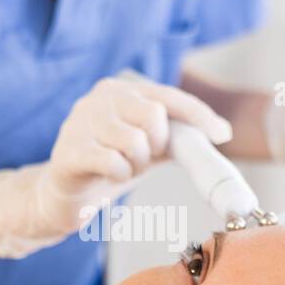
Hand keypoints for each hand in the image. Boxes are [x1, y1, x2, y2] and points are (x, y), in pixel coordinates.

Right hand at [0, 76, 230, 258]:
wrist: (61, 195)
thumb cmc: (109, 166)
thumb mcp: (146, 146)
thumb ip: (175, 135)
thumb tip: (220, 132)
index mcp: (120, 89)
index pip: (168, 96)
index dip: (199, 115)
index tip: (222, 134)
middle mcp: (99, 98)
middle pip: (153, 114)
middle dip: (158, 145)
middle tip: (143, 159)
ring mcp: (79, 122)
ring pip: (133, 141)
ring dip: (136, 164)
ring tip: (123, 168)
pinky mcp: (68, 152)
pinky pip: (112, 162)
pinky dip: (119, 174)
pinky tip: (108, 175)